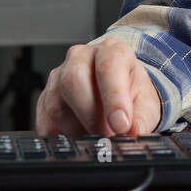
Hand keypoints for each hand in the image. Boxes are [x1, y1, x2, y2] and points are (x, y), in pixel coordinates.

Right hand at [34, 37, 162, 137]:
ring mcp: (59, 77)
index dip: (114, 98)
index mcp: (111, 51)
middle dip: (91, 115)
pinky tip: (80, 139)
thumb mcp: (146, 103)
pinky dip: (62, 137)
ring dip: (78, 130)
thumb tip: (133, 132)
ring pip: (57, 104)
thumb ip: (142, 118)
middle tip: (107, 137)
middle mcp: (81, 58)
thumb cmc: (131, 93)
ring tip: (98, 139)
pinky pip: (45, 121)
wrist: (117, 92)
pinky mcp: (45, 99)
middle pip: (74, 80)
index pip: (108, 66)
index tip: (121, 125)